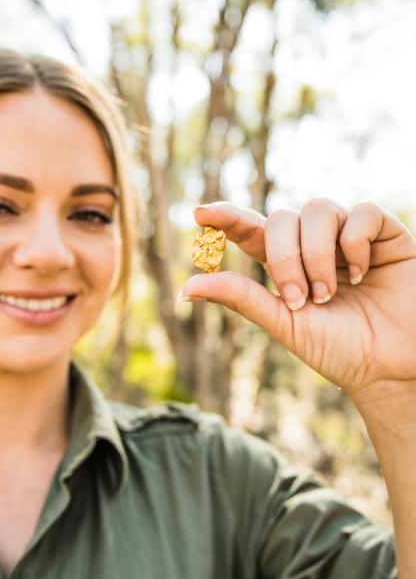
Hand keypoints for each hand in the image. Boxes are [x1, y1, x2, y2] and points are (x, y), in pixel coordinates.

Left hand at [180, 198, 415, 399]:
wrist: (393, 369)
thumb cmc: (340, 350)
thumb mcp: (285, 324)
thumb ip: (241, 299)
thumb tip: (185, 287)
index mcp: (287, 265)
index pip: (252, 229)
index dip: (227, 217)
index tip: (199, 214)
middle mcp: (315, 245)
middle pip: (282, 218)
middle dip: (284, 257)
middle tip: (300, 298)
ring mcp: (349, 237)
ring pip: (318, 209)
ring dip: (317, 255)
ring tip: (331, 292)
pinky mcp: (386, 234)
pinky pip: (361, 212)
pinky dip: (354, 242)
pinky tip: (361, 272)